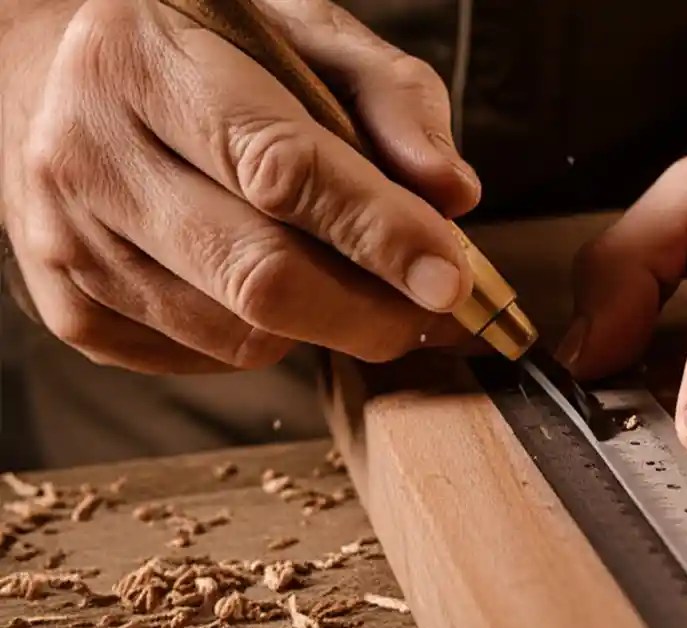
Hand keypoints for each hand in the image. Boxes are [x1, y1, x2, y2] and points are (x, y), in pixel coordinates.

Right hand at [0, 0, 478, 372]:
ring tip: (349, 281)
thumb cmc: (200, 48)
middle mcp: (88, 149)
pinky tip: (267, 289)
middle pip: (259, 275)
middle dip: (370, 311)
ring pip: (235, 333)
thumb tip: (452, 193)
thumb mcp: (302, 32)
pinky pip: (197, 359)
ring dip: (322, 327)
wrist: (56, 73)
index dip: (378, 231)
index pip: (281, 167)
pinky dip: (259, 340)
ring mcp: (64, 236)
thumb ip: (391, 98)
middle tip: (428, 310)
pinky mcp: (66, 304)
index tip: (449, 277)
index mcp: (145, 58)